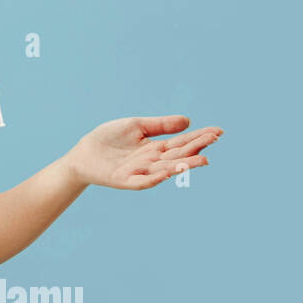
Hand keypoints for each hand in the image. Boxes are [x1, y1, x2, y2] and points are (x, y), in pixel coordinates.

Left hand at [63, 115, 221, 189]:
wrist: (84, 153)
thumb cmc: (109, 138)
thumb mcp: (136, 126)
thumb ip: (160, 125)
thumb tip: (188, 121)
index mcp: (156, 147)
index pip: (182, 142)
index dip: (199, 137)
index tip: (218, 131)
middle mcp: (152, 161)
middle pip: (178, 155)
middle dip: (196, 149)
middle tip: (214, 140)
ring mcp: (140, 172)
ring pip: (165, 169)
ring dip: (183, 166)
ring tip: (200, 160)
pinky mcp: (125, 180)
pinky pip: (143, 181)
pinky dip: (155, 178)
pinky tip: (167, 173)